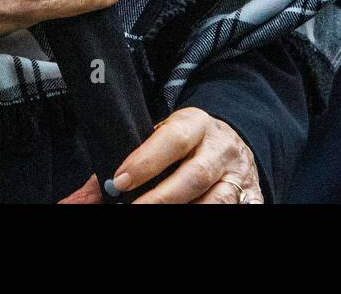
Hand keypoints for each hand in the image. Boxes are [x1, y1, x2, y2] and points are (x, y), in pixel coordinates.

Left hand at [74, 107, 263, 204]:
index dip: (146, 161)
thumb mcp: (163, 137)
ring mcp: (239, 175)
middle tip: (133, 211)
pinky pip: (235, 212)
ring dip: (187, 212)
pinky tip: (189, 217)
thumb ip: (130, 160)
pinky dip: (208, 217)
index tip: (119, 181)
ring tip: (158, 217)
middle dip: (161, 199)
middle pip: (195, 176)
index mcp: (196, 123)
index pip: (173, 139)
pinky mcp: (253, 197)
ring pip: (217, 202)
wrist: (232, 142)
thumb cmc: (187, 143)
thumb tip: (87, 195)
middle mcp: (221, 148)